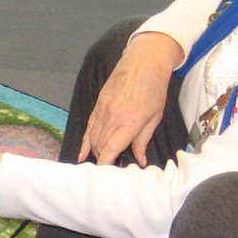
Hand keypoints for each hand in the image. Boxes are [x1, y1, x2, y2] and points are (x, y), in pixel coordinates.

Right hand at [78, 32, 180, 165]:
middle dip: (104, 160)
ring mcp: (103, 110)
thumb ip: (143, 140)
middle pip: (100, 147)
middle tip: (113, 168)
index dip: (106, 165)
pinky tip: (82, 154)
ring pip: (93, 139)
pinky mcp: (98, 105)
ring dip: (96, 152)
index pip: (111, 150)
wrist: (144, 61)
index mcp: (129, 122)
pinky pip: (88, 127)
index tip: (107, 176)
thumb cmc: (154, 88)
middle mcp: (113, 118)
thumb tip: (140, 160)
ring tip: (103, 161)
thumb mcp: (155, 117)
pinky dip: (85, 142)